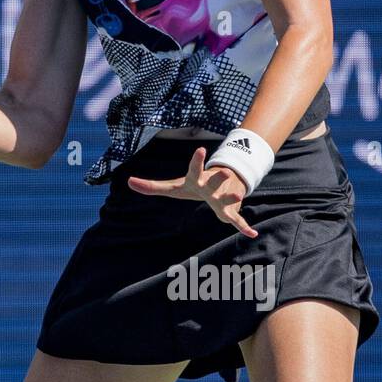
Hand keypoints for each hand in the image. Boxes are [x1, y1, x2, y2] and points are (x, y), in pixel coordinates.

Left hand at [126, 146, 257, 237]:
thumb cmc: (194, 186)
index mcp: (197, 180)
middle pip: (215, 181)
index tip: (201, 149)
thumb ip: (153, 186)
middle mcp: (212, 187)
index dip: (197, 160)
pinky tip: (252, 233)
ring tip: (240, 195)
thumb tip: (129, 182)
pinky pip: (237, 220)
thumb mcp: (174, 186)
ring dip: (233, 197)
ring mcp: (222, 198)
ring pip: (229, 198)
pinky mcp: (230, 211)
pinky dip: (244, 226)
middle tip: (224, 171)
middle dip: (219, 176)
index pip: (195, 169)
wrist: (223, 186)